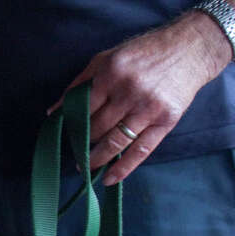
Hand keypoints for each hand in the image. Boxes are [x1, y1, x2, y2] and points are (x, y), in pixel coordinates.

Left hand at [50, 11, 232, 184]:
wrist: (189, 49)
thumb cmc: (142, 54)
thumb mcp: (106, 59)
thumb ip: (79, 84)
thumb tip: (53, 112)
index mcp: (111, 74)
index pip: (83, 108)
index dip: (71, 124)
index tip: (65, 134)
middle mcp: (129, 91)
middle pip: (97, 127)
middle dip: (82, 142)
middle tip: (75, 149)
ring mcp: (149, 108)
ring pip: (115, 142)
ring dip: (96, 159)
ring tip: (85, 167)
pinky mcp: (166, 120)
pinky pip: (141, 150)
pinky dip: (123, 168)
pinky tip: (109, 179)